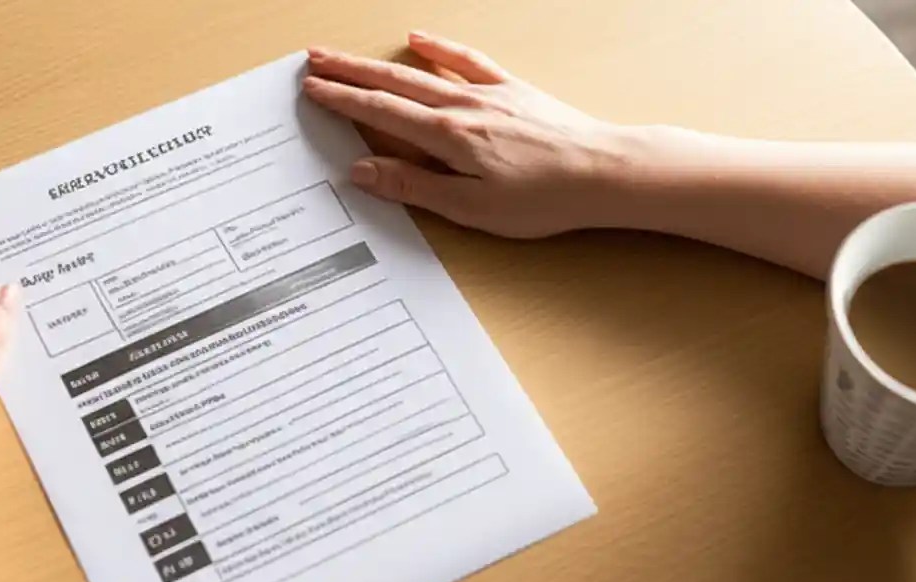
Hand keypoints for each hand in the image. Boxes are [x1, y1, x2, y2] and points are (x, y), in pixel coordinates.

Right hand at [304, 31, 636, 237]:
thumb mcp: (472, 208)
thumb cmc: (543, 200)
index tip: (312, 91)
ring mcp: (487, 93)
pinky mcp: (512, 89)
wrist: (604, 172)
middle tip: (312, 61)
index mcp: (448, 139)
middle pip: (392, 84)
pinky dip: (441, 49)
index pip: (380, 114)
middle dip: (348, 73)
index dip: (342, 101)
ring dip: (379, 62)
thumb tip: (363, 171)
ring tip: (347, 55)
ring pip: (420, 72)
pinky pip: (468, 61)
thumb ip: (414, 187)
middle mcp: (462, 108)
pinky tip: (420, 39)